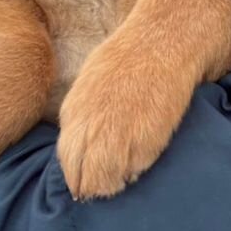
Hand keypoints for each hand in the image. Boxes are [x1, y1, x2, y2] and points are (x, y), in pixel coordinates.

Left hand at [57, 47, 188, 201]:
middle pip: (82, 182)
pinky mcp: (144, 145)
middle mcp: (89, 133)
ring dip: (116, 183)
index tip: (93, 174)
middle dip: (94, 186)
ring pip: (106, 186)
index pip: (67, 165)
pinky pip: (134, 172)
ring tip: (128, 169)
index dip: (80, 174)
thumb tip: (80, 149)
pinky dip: (137, 170)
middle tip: (109, 179)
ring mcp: (116, 140)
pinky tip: (143, 153)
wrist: (162, 44)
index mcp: (73, 116)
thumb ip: (82, 120)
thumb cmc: (128, 60)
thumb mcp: (89, 88)